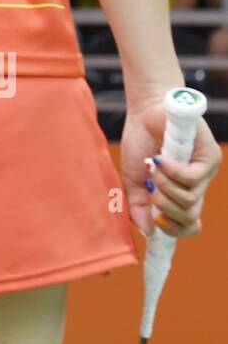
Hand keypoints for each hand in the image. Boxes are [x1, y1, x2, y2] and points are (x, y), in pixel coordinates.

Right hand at [121, 103, 220, 237]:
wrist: (145, 111)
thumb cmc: (140, 142)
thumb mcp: (133, 180)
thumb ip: (138, 206)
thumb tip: (149, 231)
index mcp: (181, 193)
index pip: (190, 225)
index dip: (175, 231)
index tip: (156, 222)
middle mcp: (197, 186)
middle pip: (190, 218)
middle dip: (165, 210)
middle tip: (152, 191)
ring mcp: (206, 172)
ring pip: (190, 201)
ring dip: (165, 188)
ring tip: (153, 169)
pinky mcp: (210, 156)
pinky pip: (191, 179)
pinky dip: (171, 173)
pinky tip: (160, 160)